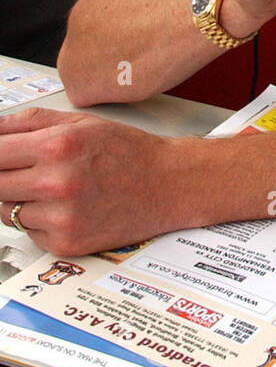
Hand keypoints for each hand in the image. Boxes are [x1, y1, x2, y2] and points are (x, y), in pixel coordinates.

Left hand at [0, 106, 182, 255]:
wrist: (168, 185)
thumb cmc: (129, 152)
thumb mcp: (81, 123)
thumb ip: (29, 122)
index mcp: (58, 146)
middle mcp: (57, 183)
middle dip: (5, 175)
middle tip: (29, 170)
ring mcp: (60, 217)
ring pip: (6, 211)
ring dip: (19, 199)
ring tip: (53, 187)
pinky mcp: (66, 243)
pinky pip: (28, 232)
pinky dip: (39, 221)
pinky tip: (65, 207)